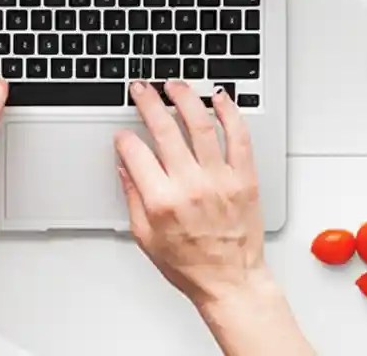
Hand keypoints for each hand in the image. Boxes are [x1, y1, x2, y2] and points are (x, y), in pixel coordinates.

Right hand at [114, 79, 265, 307]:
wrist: (231, 281)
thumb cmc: (190, 265)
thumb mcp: (145, 237)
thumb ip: (133, 197)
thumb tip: (124, 167)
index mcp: (162, 201)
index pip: (135, 153)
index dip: (124, 139)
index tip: (122, 134)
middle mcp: (190, 186)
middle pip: (164, 129)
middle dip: (148, 102)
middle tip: (141, 89)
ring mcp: (219, 179)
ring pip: (201, 124)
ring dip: (184, 97)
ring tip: (175, 85)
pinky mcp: (243, 178)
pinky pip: (239, 137)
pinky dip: (230, 113)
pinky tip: (219, 98)